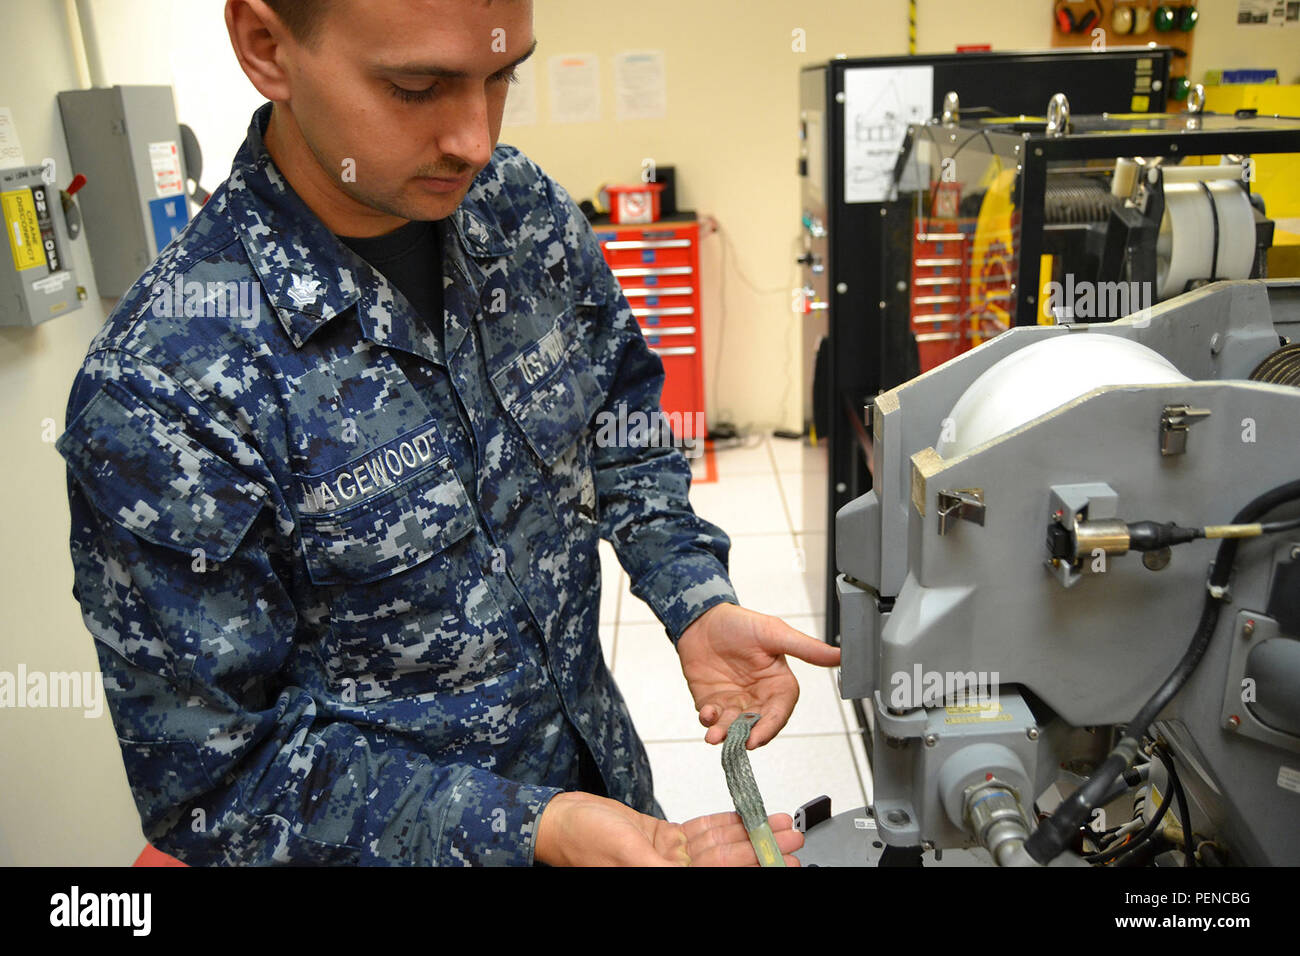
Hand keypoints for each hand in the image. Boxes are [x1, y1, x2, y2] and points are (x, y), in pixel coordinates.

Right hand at [535, 791, 803, 865]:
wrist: (557, 820)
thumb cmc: (581, 839)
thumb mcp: (625, 851)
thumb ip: (661, 865)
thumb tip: (692, 874)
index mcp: (664, 879)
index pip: (720, 877)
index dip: (753, 867)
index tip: (784, 861)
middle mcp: (672, 872)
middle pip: (728, 863)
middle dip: (762, 849)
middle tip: (792, 840)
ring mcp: (668, 856)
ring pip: (720, 846)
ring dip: (749, 834)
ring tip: (779, 825)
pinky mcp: (661, 839)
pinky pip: (701, 833)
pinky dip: (725, 823)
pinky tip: (745, 818)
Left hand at [677, 602, 840, 745]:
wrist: (701, 618)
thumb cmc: (740, 622)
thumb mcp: (775, 633)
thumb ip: (806, 648)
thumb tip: (840, 655)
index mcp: (778, 684)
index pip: (779, 711)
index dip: (770, 726)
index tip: (758, 737)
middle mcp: (757, 697)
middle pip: (756, 726)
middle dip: (746, 736)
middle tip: (738, 742)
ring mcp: (734, 702)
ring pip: (733, 727)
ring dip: (725, 734)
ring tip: (715, 736)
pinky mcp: (712, 703)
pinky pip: (713, 720)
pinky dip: (709, 721)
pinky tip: (708, 715)